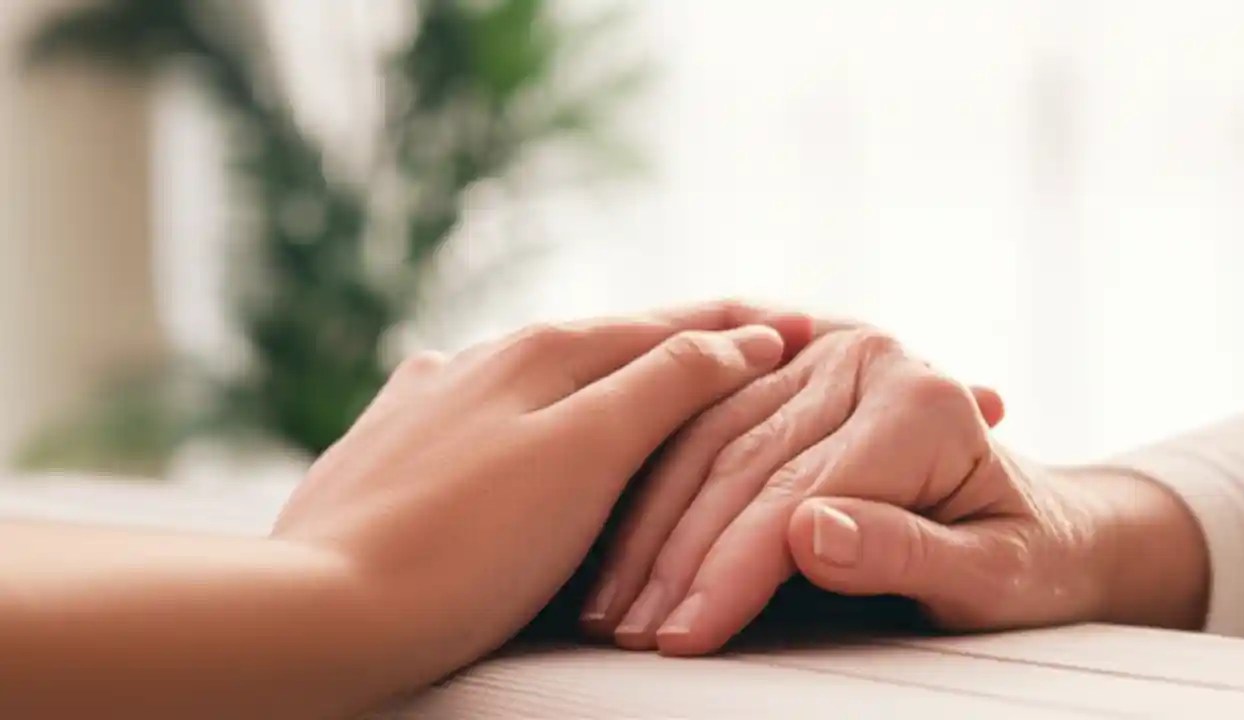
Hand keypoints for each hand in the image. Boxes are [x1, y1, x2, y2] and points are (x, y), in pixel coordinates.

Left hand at [272, 301, 812, 686]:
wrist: (322, 607)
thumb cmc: (467, 545)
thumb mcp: (587, 455)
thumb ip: (664, 385)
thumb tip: (738, 339)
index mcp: (544, 351)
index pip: (668, 327)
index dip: (738, 328)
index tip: (798, 323)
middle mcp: (486, 356)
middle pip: (609, 339)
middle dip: (681, 337)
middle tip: (745, 334)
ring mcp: (434, 396)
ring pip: (545, 369)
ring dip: (608, 366)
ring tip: (650, 368)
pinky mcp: (394, 440)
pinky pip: (487, 404)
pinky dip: (534, 401)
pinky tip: (520, 403)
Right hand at [581, 324, 1204, 654]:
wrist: (1039, 518)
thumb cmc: (1026, 560)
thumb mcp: (993, 578)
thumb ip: (907, 554)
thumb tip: (805, 534)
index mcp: (922, 401)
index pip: (797, 493)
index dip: (731, 570)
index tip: (682, 636)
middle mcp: (867, 358)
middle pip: (740, 461)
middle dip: (676, 557)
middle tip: (629, 632)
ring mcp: (820, 354)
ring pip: (704, 436)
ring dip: (649, 524)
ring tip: (613, 604)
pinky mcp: (784, 367)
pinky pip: (697, 421)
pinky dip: (653, 486)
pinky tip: (620, 541)